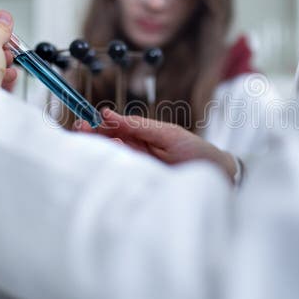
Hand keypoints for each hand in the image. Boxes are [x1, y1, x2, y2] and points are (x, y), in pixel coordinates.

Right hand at [77, 108, 236, 181]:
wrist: (218, 174)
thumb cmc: (195, 151)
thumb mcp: (166, 133)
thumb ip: (138, 125)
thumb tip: (107, 114)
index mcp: (139, 137)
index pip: (111, 130)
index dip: (96, 126)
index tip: (84, 122)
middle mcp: (135, 153)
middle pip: (107, 145)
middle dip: (92, 138)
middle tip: (80, 131)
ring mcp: (138, 169)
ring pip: (112, 160)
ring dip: (102, 151)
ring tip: (98, 141)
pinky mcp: (142, 185)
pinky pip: (122, 177)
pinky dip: (114, 169)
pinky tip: (110, 159)